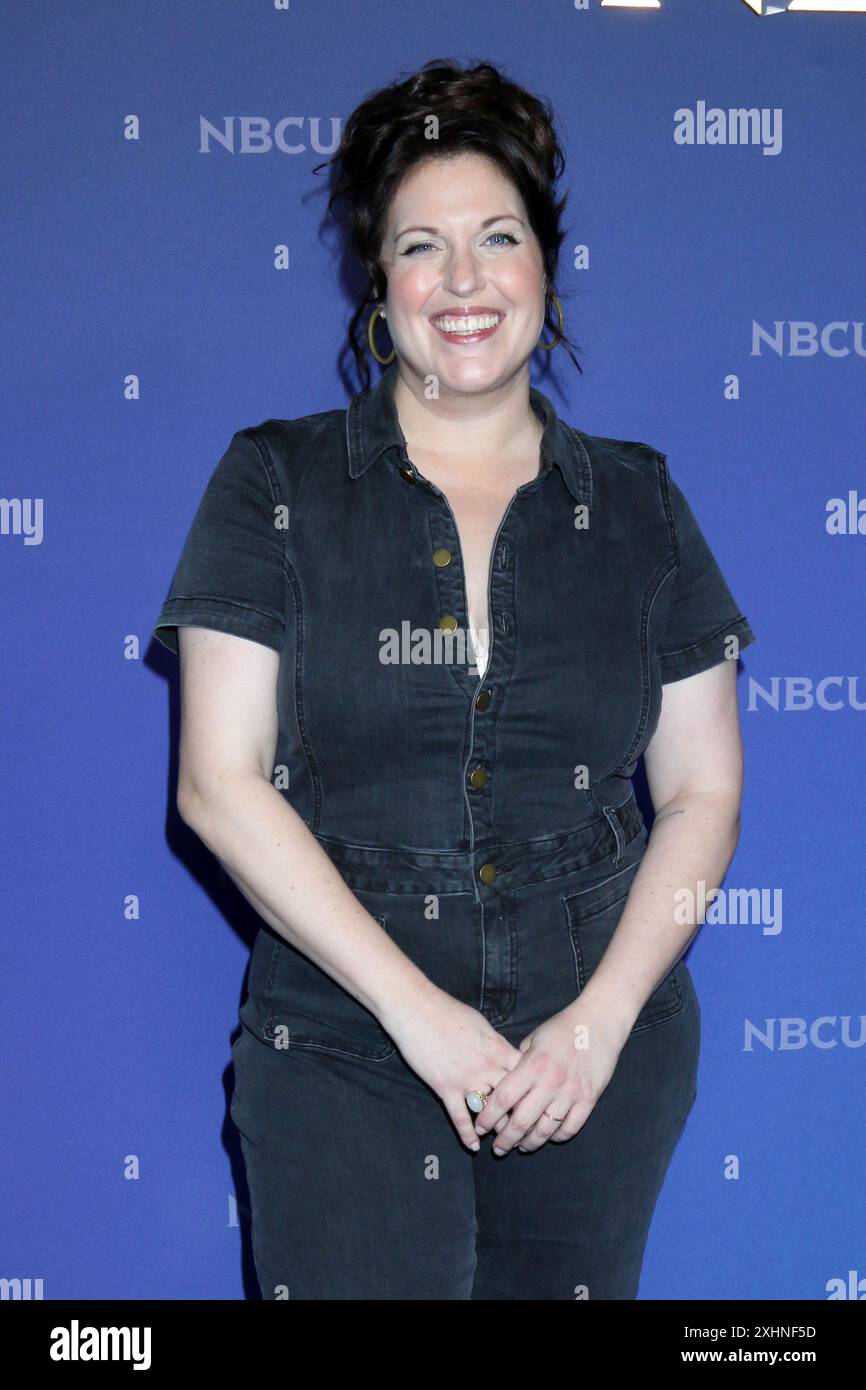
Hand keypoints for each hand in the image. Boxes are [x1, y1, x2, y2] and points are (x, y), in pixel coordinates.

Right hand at [383, 986, 522, 1152]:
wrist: (418, 1011)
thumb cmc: (450, 1012)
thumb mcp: (482, 1024)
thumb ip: (497, 1044)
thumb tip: (506, 1054)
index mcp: (499, 1049)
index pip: (527, 1076)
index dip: (535, 1091)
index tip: (540, 1103)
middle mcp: (488, 1067)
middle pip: (513, 1099)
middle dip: (521, 1117)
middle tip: (528, 1132)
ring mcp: (467, 1079)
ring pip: (489, 1113)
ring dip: (497, 1130)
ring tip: (504, 1143)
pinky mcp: (445, 1088)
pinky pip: (460, 1118)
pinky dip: (468, 1135)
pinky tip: (474, 1146)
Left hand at [472, 1003, 629, 1155]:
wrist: (599, 1021)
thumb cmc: (562, 1027)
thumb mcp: (534, 1039)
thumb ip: (519, 1063)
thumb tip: (505, 1085)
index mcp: (532, 1065)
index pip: (503, 1099)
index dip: (488, 1117)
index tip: (480, 1127)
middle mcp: (550, 1082)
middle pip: (521, 1122)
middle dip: (505, 1140)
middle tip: (498, 1148)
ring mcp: (571, 1093)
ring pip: (545, 1131)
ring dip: (530, 1143)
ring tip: (521, 1147)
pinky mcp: (589, 1099)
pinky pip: (570, 1128)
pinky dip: (557, 1137)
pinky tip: (548, 1136)